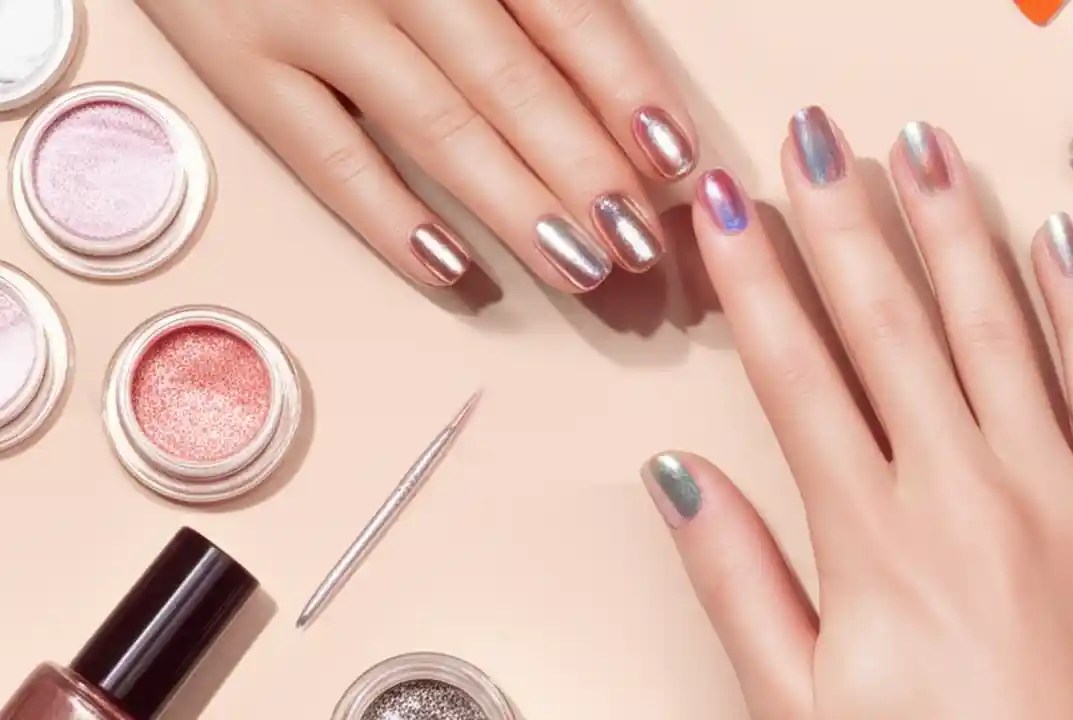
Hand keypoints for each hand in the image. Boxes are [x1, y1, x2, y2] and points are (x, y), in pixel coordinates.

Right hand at [137, 0, 696, 290]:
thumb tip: (614, 82)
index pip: (565, 15)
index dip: (626, 90)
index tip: (676, 161)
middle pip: (510, 80)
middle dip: (585, 169)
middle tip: (640, 244)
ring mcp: (313, 13)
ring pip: (435, 124)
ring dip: (514, 203)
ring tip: (579, 268)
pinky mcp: (239, 60)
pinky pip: (326, 156)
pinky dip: (390, 219)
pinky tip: (451, 270)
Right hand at [642, 110, 1072, 718]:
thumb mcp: (799, 706)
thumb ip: (737, 582)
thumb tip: (678, 478)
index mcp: (873, 540)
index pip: (796, 374)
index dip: (755, 282)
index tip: (727, 212)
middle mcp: (964, 495)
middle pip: (887, 328)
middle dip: (842, 223)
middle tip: (810, 146)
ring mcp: (1056, 495)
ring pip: (994, 329)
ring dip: (950, 231)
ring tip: (917, 155)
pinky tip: (1056, 240)